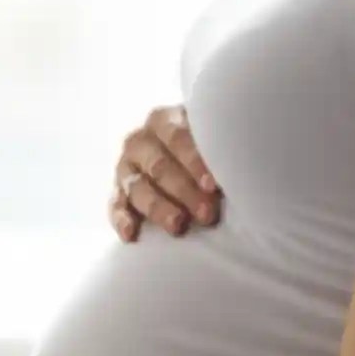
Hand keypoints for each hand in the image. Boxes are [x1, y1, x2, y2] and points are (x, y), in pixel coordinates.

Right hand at [110, 104, 220, 241]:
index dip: (195, 162)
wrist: (185, 161)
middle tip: (207, 213)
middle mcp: (141, 141)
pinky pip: (115, 206)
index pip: (177, 138)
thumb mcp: (212, 143)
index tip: (213, 185)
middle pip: (159, 166)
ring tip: (178, 226)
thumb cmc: (207, 151)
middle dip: (184, 190)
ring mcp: (125, 167)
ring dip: (159, 208)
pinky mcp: (118, 192)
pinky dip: (121, 220)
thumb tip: (239, 173)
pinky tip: (131, 234)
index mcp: (164, 120)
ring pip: (137, 187)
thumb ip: (218, 151)